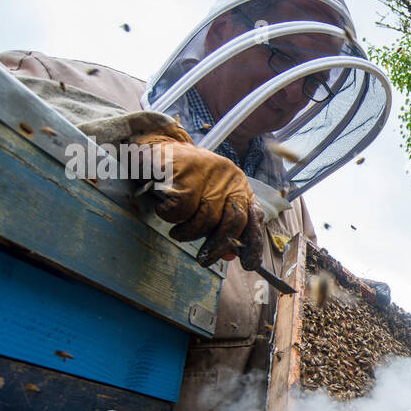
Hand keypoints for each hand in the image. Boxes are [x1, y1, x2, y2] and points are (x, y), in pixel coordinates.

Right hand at [131, 124, 263, 269]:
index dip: (252, 242)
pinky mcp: (185, 171)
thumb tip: (231, 255)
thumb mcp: (206, 203)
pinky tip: (164, 209)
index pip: (253, 217)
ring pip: (206, 217)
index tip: (248, 263)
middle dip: (218, 245)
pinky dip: (171, 216)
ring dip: (188, 232)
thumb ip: (220, 226)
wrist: (157, 147)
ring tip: (178, 231)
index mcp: (238, 185)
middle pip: (233, 220)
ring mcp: (209, 174)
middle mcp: (229, 178)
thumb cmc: (183, 180)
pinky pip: (182, 208)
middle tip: (203, 259)